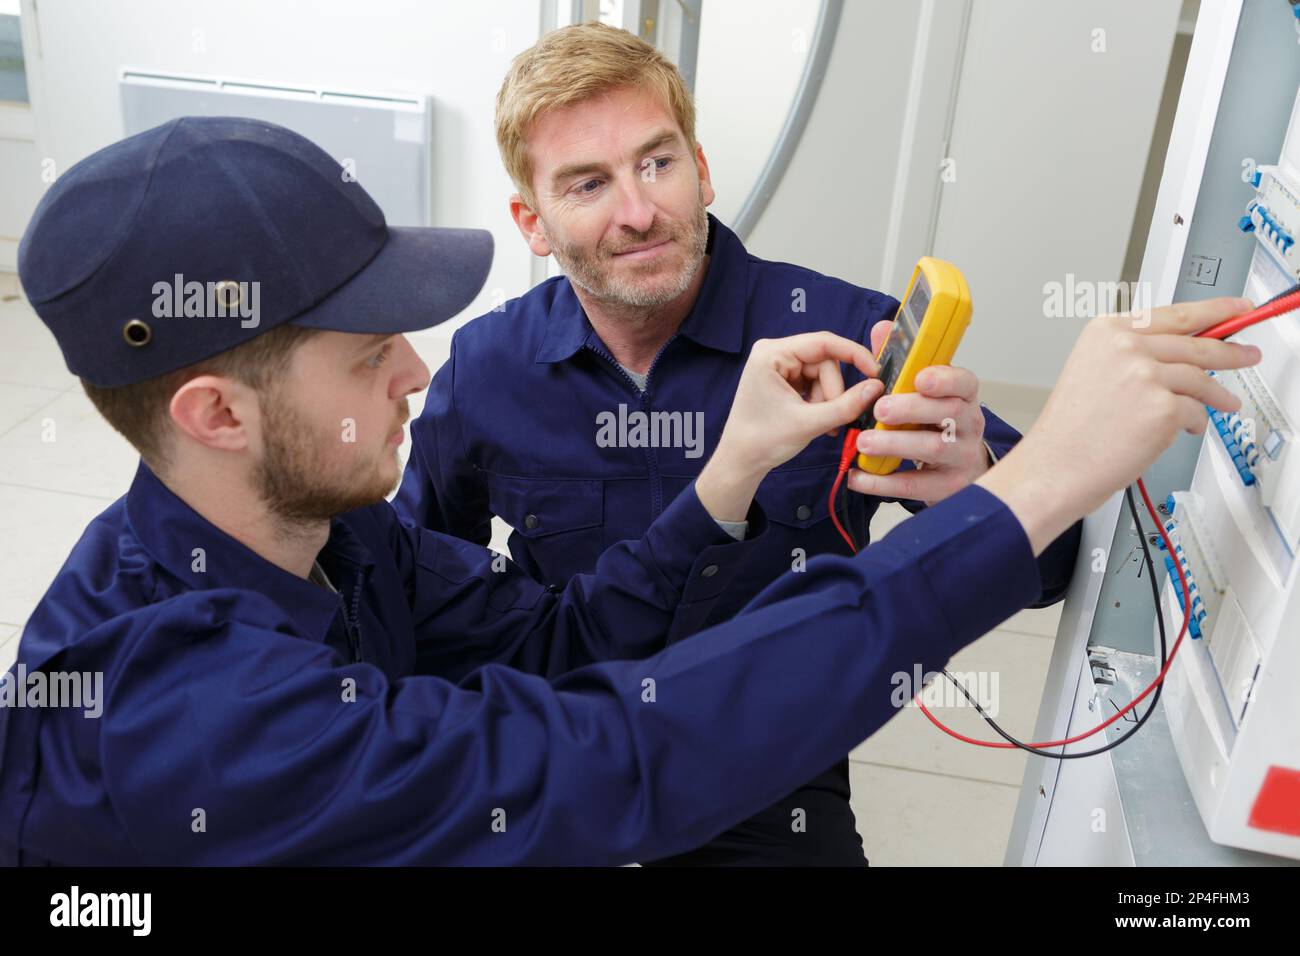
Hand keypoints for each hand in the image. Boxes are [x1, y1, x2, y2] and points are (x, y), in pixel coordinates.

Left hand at [697, 332, 882, 521]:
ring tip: (821, 425)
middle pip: (825, 362)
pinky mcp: (784, 380)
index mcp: (771, 354)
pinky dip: (822, 402)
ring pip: (823, 375)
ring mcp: (778, 366)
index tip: (875, 372)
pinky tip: (817, 421)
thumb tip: (877, 387)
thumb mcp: (810, 423)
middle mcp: (774, 353)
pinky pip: (815, 383)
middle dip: (833, 392)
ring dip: (828, 400)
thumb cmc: (763, 441)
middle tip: (832, 419)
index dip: (853, 355)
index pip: (823, 342)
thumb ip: (846, 405)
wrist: (741, 462)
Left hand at [847, 319, 988, 505]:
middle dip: (913, 409)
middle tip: (880, 409)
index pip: (965, 382)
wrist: (958, 469)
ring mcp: (960, 457)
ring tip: (864, 442)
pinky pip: (916, 486)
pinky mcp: (947, 487)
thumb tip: (882, 329)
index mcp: (963, 397)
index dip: (945, 379)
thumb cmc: (934, 423)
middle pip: (949, 414)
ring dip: (896, 444)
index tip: (920, 378)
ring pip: (934, 448)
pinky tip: (858, 476)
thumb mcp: (922, 392)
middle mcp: (968, 425)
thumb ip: (901, 362)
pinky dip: (883, 482)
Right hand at [975, 297, 1261, 554]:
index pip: (1175, 313)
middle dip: (1230, 351)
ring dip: (1218, 395)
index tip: (1236, 309)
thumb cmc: (1069, 429)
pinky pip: (1195, 412)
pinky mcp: (1163, 408)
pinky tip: (1181, 429)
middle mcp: (1127, 347)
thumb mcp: (1093, 372)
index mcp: (1107, 331)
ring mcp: (1146, 376)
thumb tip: (1186, 351)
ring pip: (1201, 379)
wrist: (1054, 466)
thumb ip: (1136, 354)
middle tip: (1246, 354)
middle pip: (1197, 343)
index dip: (1215, 310)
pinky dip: (1192, 423)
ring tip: (1224, 403)